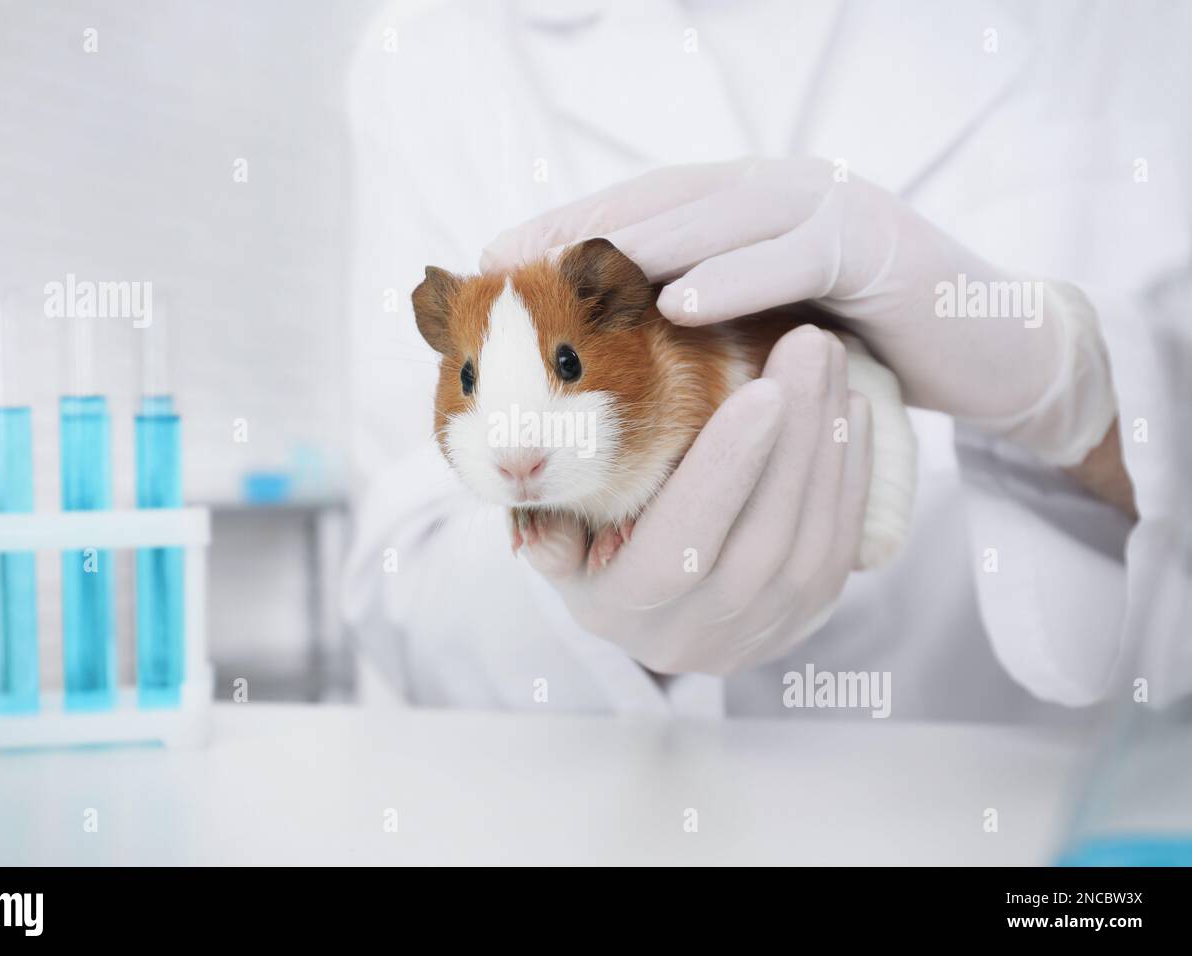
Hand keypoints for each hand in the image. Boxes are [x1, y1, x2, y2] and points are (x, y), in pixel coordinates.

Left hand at [483, 158, 1117, 466]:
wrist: (991, 347)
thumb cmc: (865, 349)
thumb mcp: (766, 333)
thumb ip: (700, 330)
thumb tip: (609, 373)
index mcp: (747, 213)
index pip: (641, 209)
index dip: (565, 228)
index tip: (490, 258)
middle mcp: (781, 194)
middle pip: (664, 199)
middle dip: (581, 227)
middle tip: (505, 259)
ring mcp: (831, 210)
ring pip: (721, 214)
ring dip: (641, 241)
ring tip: (568, 272)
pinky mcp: (878, 247)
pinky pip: (797, 255)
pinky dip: (735, 275)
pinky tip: (674, 301)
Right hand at [520, 325, 873, 675]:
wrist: (662, 621)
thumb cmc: (596, 554)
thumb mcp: (558, 541)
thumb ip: (548, 513)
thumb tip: (526, 477)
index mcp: (627, 608)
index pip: (683, 544)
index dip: (725, 472)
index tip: (761, 391)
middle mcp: (698, 632)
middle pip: (762, 538)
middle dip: (794, 437)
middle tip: (809, 343)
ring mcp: (761, 629)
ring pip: (812, 538)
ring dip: (827, 443)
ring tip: (828, 356)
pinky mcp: (809, 612)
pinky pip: (841, 543)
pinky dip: (850, 471)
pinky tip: (849, 406)